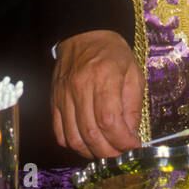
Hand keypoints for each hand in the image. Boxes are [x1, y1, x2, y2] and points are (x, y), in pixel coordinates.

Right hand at [51, 29, 143, 158]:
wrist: (84, 35)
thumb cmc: (112, 54)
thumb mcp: (133, 73)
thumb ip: (133, 106)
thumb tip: (131, 135)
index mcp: (104, 78)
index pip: (109, 121)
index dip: (122, 141)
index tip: (133, 145)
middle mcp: (80, 87)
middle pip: (91, 134)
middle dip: (109, 152)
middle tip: (121, 154)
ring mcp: (64, 95)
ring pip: (74, 138)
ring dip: (91, 152)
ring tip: (106, 151)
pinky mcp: (54, 101)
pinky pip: (59, 132)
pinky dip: (73, 144)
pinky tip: (87, 143)